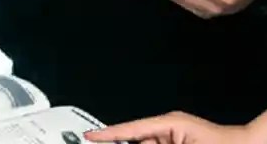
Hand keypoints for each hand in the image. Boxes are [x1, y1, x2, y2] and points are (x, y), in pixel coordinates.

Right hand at [84, 111, 253, 143]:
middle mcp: (171, 131)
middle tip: (105, 140)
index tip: (89, 138)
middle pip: (140, 142)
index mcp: (169, 124)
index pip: (130, 130)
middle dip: (126, 142)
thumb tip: (132, 141)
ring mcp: (177, 140)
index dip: (107, 135)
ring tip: (115, 138)